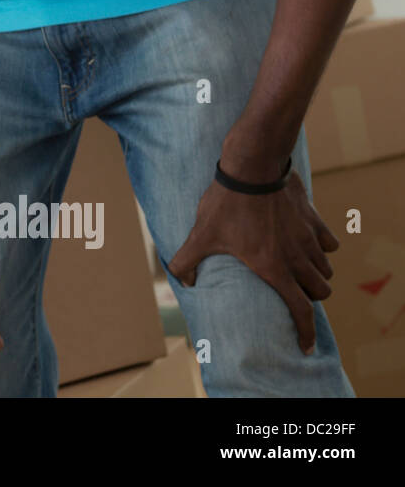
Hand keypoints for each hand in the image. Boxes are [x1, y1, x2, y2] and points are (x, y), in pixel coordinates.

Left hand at [168, 169, 339, 354]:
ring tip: (300, 272)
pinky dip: (324, 249)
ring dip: (317, 275)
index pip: (300, 310)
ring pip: (326, 268)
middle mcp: (298, 257)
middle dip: (311, 298)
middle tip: (295, 295)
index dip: (306, 332)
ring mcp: (308, 238)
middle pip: (320, 291)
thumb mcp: (201, 234)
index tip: (306, 346)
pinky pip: (330, 243)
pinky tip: (309, 244)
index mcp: (274, 267)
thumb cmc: (226, 204)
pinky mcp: (313, 219)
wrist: (252, 168)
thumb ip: (186, 261)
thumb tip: (183, 282)